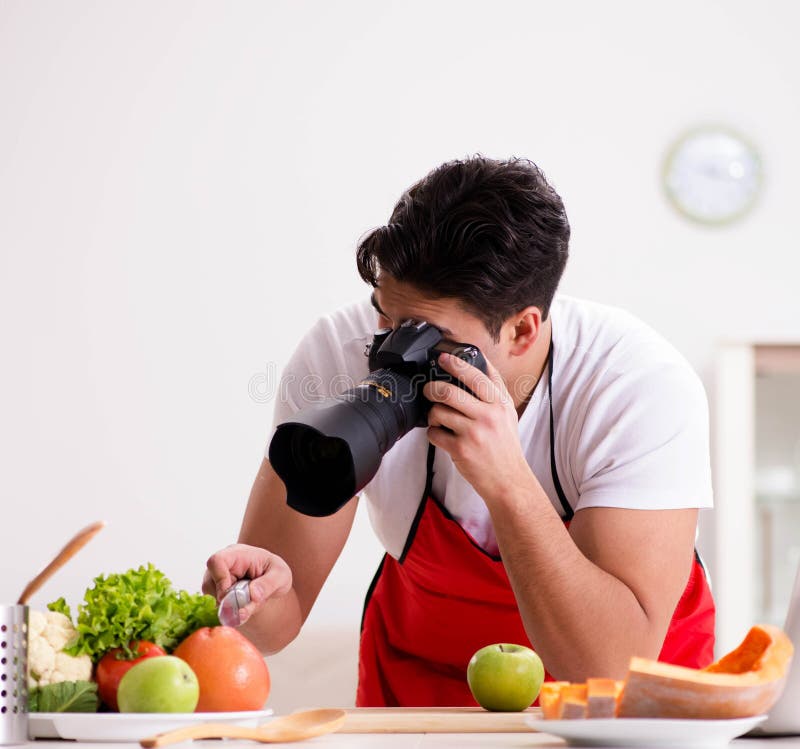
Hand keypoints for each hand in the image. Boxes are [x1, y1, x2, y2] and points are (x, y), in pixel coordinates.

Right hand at [203, 543, 291, 624]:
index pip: (217, 561)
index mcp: (238, 554)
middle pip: (210, 582)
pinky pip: (215, 603)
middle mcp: (223, 564)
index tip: (232, 595)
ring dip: (229, 605)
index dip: (220, 580)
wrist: (272, 580)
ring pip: (211, 595)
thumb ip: (268, 585)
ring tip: (248, 602)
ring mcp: (217, 577)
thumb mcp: (281, 576)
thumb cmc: (275, 572)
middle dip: (227, 599)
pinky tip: (242, 605)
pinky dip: (228, 609)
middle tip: (246, 604)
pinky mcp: (216, 590)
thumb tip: (253, 595)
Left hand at [423, 352, 532, 503]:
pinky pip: (434, 433)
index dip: (457, 363)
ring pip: (438, 411)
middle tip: (428, 389)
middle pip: (449, 391)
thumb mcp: (508, 414)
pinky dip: (433, 433)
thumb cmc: (505, 446)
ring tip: (437, 418)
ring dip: (432, 414)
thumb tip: (479, 365)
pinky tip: (441, 435)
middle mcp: (489, 415)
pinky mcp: (461, 449)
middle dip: (432, 388)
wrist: (509, 480)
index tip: (444, 357)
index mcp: (500, 403)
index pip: (478, 375)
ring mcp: (474, 432)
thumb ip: (495, 392)